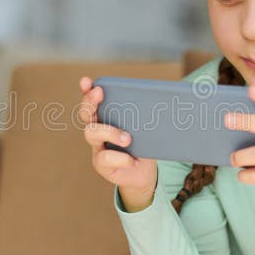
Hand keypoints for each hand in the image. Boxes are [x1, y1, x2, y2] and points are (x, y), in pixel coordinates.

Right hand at [78, 76, 157, 210]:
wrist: (144, 174)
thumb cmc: (144, 146)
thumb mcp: (146, 128)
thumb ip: (148, 115)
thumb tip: (168, 101)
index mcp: (107, 117)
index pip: (93, 101)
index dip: (87, 90)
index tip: (87, 81)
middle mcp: (98, 130)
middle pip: (86, 113)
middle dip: (90, 101)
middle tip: (99, 93)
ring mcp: (97, 147)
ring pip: (92, 133)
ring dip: (110, 132)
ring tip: (128, 139)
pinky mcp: (101, 164)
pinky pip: (105, 158)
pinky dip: (121, 158)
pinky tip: (133, 161)